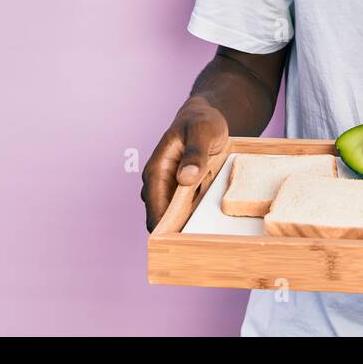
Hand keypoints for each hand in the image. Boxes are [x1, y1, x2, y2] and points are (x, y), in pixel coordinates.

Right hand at [141, 96, 229, 232]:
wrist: (205, 118)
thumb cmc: (201, 122)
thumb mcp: (203, 132)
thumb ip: (195, 153)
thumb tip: (185, 178)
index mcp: (156, 170)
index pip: (154, 207)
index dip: (163, 226)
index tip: (178, 242)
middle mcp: (158, 183)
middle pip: (162, 217)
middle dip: (176, 231)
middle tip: (197, 245)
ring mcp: (169, 189)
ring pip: (174, 216)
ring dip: (186, 225)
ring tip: (204, 237)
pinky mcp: (182, 191)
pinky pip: (186, 210)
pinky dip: (194, 216)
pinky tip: (208, 221)